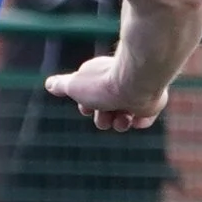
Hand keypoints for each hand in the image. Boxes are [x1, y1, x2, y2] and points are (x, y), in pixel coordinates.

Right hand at [46, 55, 168, 131]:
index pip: (90, 97)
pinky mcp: (151, 103)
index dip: (86, 105)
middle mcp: (117, 86)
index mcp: (99, 79)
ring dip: (120, 123)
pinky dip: (140, 122)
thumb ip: (61, 85)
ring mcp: (135, 94)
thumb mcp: (73, 85)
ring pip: (123, 118)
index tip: (87, 106)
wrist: (135, 81)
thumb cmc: (102, 83)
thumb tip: (49, 84)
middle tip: (105, 113)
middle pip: (105, 111)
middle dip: (102, 118)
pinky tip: (137, 118)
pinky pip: (144, 119)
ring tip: (123, 117)